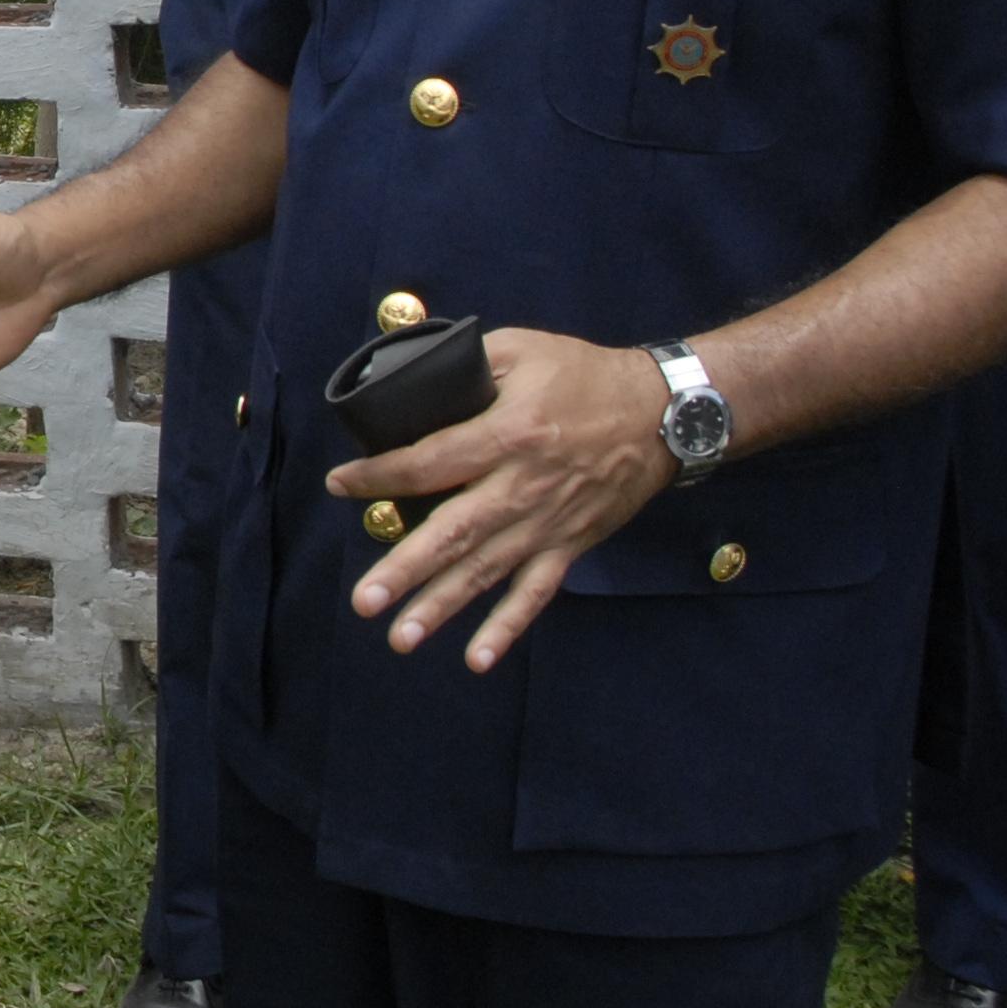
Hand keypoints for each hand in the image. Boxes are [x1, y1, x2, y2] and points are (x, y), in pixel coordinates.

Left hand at [327, 328, 674, 672]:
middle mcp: (522, 487)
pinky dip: (507, 627)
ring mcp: (547, 523)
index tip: (341, 484)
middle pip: (454, 533)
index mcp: (507, 434)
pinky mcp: (569, 544)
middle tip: (364, 601)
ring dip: (442, 607)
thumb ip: (463, 364)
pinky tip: (477, 658)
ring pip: (486, 571)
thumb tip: (408, 378)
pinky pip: (535, 593)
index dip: (380, 476)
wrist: (664, 413)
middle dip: (405, 569)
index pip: (428, 463)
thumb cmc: (585, 376)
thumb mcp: (520, 349)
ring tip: (399, 637)